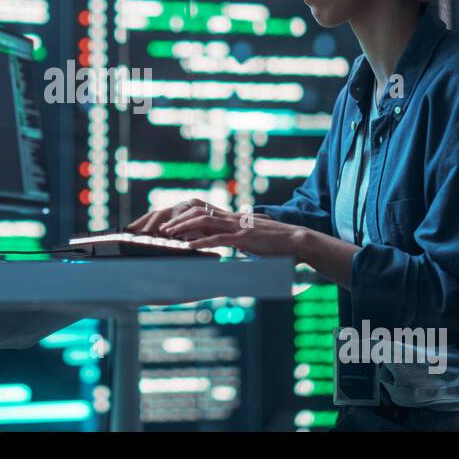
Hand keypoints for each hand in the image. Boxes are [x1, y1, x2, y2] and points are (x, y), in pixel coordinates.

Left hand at [160, 206, 306, 256]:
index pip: (204, 211)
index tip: (171, 224)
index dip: (185, 215)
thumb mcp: (251, 240)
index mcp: (233, 218)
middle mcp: (232, 218)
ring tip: (169, 235)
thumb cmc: (275, 244)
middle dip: (178, 219)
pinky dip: (201, 243)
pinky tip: (189, 248)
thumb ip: (237, 240)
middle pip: (198, 212)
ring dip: (183, 228)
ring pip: (204, 222)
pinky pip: (218, 239)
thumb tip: (227, 247)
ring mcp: (238, 227)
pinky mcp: (244, 238)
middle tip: (162, 228)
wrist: (296, 241)